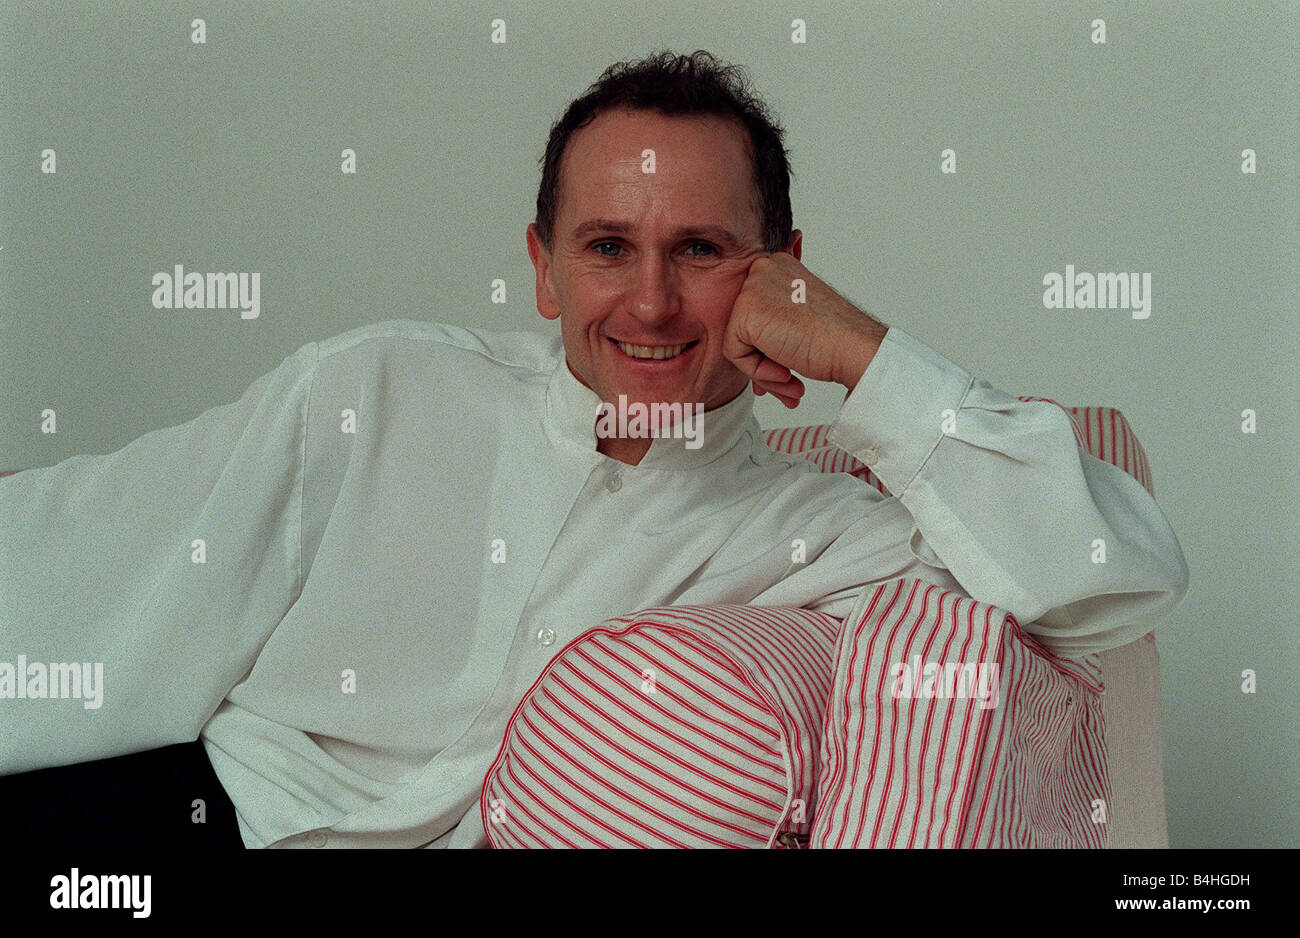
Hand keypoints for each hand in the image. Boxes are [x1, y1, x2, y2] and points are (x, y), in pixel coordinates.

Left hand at [722, 252, 885, 407]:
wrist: (853, 346)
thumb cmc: (835, 337)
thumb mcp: (800, 313)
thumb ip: (774, 319)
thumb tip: (751, 342)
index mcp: (778, 265)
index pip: (754, 310)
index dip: (768, 344)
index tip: (787, 365)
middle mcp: (763, 268)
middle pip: (743, 325)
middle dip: (763, 360)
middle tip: (787, 380)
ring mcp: (752, 288)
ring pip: (737, 341)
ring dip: (762, 370)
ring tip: (790, 381)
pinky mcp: (745, 312)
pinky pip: (734, 354)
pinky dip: (757, 372)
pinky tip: (786, 373)